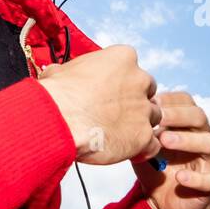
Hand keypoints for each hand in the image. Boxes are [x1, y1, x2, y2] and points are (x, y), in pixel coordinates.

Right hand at [38, 45, 160, 164]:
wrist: (56, 120)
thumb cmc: (56, 95)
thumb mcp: (61, 72)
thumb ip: (72, 72)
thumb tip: (58, 74)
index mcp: (123, 58)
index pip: (133, 70)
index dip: (122, 85)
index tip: (110, 95)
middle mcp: (140, 80)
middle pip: (148, 92)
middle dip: (135, 104)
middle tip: (115, 115)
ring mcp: (143, 109)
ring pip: (153, 118)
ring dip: (139, 126)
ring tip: (117, 135)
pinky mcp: (143, 136)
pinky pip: (153, 144)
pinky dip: (142, 149)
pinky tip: (125, 150)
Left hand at [132, 92, 209, 208]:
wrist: (159, 199)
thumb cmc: (154, 164)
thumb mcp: (145, 144)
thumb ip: (141, 128)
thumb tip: (126, 108)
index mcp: (189, 124)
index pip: (187, 103)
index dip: (171, 100)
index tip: (151, 102)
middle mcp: (204, 137)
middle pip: (200, 118)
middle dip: (179, 115)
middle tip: (159, 117)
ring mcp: (209, 160)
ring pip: (208, 144)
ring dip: (187, 140)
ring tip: (164, 141)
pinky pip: (209, 180)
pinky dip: (195, 178)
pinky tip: (179, 176)